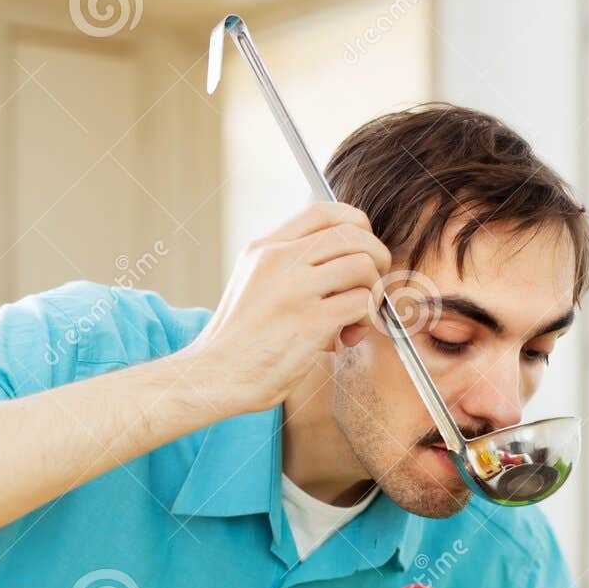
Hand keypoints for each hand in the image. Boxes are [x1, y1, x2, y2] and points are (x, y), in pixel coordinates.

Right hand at [184, 201, 387, 412]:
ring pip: (363, 265)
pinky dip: (365, 320)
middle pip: (353, 233)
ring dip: (372, 292)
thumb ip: (288, 266)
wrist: (213, 377)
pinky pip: (361, 302)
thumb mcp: (253, 284)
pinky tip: (347, 337)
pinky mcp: (310, 321)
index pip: (324, 210)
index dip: (356, 225)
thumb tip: (342, 260)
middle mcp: (279, 259)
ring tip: (354, 319)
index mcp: (264, 247)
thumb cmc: (239, 341)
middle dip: (375, 259)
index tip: (361, 251)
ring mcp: (294, 288)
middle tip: (368, 287)